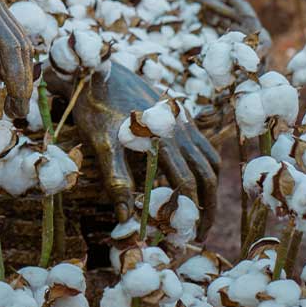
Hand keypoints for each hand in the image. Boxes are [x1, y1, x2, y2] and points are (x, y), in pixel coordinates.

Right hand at [0, 0, 35, 110]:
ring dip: (21, 82)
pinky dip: (14, 73)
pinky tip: (13, 93)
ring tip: (17, 110)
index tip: (9, 93)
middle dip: (22, 79)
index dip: (15, 68)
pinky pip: (7, 47)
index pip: (11, 39)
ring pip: (19, 49)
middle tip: (18, 109)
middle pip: (21, 45)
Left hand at [66, 63, 219, 236]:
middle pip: (205, 175)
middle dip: (206, 207)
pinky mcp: (180, 118)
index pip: (187, 183)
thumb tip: (126, 219)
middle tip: (200, 235)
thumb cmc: (95, 108)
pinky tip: (199, 183)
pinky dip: (207, 169)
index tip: (186, 235)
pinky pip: (204, 147)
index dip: (188, 212)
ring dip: (209, 190)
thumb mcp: (100, 144)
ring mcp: (183, 123)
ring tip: (202, 215)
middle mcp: (180, 130)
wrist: (97, 71)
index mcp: (163, 138)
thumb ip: (116, 179)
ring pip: (209, 162)